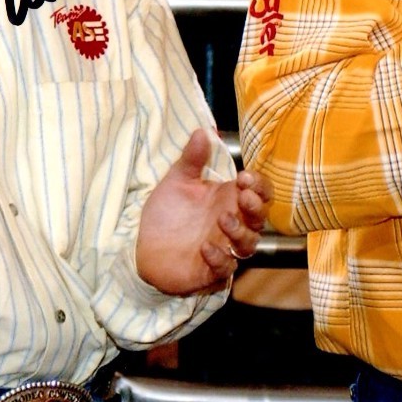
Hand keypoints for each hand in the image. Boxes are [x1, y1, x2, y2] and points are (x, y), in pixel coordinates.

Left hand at [136, 129, 272, 295]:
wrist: (141, 245)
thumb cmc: (166, 212)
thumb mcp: (177, 181)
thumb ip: (192, 159)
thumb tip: (202, 131)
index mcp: (228, 199)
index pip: (260, 192)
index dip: (259, 185)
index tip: (243, 177)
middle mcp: (232, 223)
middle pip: (260, 218)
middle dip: (257, 207)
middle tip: (243, 196)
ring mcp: (224, 247)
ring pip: (248, 244)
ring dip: (240, 231)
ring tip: (222, 219)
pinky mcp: (211, 270)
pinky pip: (225, 268)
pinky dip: (219, 258)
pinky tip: (205, 247)